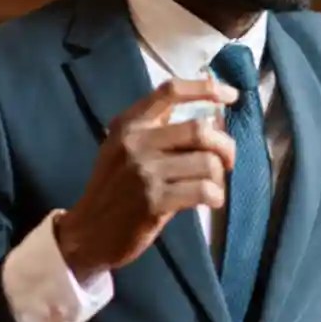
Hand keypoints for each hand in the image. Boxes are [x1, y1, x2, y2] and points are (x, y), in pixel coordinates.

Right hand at [55, 78, 238, 281]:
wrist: (89, 232)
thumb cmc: (115, 189)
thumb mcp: (125, 149)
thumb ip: (160, 131)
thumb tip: (214, 120)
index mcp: (129, 124)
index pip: (171, 91)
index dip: (205, 89)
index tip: (231, 95)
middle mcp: (136, 142)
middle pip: (199, 129)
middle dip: (224, 146)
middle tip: (228, 161)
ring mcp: (144, 172)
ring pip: (207, 162)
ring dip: (220, 176)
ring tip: (213, 186)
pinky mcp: (154, 201)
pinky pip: (203, 190)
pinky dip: (216, 196)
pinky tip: (211, 201)